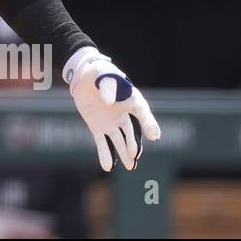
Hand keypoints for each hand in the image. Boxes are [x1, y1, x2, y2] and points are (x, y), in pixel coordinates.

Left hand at [64, 47, 161, 171]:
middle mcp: (124, 115)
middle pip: (131, 133)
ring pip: (119, 141)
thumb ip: (108, 87)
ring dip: (123, 153)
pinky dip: (105, 154)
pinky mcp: (98, 127)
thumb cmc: (100, 73)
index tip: (155, 136)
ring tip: (129, 166)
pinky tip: (107, 167)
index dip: (149, 125)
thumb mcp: (105, 75)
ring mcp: (111, 122)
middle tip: (134, 156)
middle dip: (133, 145)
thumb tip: (108, 102)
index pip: (143, 114)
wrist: (85, 77)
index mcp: (131, 101)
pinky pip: (102, 142)